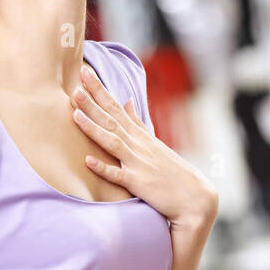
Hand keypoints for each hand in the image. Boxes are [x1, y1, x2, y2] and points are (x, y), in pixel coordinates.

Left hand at [71, 65, 217, 231]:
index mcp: (141, 136)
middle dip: (94, 101)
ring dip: (94, 128)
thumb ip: (138, 123)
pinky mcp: (139, 184)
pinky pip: (119, 175)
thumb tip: (127, 100)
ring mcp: (139, 164)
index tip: (85, 72)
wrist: (195, 198)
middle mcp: (139, 146)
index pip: (117, 108)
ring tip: (75, 113)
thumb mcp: (156, 144)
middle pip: (113, 120)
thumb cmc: (173, 173)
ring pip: (113, 142)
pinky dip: (104, 168)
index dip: (100, 91)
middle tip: (76, 83)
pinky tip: (87, 161)